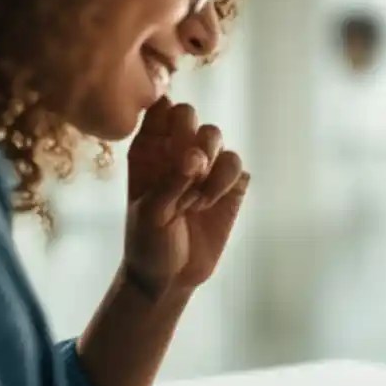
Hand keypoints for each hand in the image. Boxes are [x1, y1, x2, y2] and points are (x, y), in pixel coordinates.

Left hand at [123, 97, 249, 299]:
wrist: (170, 277)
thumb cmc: (147, 241)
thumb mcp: (150, 212)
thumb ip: (171, 180)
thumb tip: (195, 156)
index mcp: (148, 149)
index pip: (158, 107)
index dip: (165, 118)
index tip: (166, 146)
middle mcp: (176, 151)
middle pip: (192, 115)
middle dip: (191, 141)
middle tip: (187, 173)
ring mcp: (205, 168)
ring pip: (218, 138)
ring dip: (209, 169)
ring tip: (195, 201)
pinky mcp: (230, 187)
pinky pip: (238, 167)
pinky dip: (226, 184)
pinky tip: (210, 206)